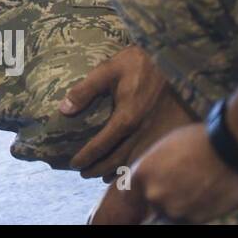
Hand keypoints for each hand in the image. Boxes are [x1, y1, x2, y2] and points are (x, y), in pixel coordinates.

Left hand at [61, 46, 171, 178]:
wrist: (173, 60)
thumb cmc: (138, 63)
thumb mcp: (108, 70)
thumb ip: (85, 90)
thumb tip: (64, 109)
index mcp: (126, 118)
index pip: (101, 145)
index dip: (86, 156)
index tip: (74, 164)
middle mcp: (142, 131)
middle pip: (117, 159)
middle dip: (98, 169)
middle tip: (83, 174)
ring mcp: (156, 134)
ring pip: (134, 161)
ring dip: (116, 171)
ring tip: (102, 176)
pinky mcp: (167, 132)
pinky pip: (149, 155)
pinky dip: (136, 165)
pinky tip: (129, 167)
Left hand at [94, 124, 237, 223]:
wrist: (230, 149)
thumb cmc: (198, 140)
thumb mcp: (165, 147)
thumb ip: (154, 167)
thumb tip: (154, 176)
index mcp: (142, 173)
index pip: (129, 194)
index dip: (139, 194)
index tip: (145, 195)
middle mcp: (154, 194)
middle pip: (154, 202)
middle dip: (166, 195)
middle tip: (184, 181)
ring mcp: (175, 209)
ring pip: (174, 211)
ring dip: (183, 203)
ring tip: (200, 184)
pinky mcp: (196, 218)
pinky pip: (193, 217)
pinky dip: (200, 208)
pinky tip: (210, 192)